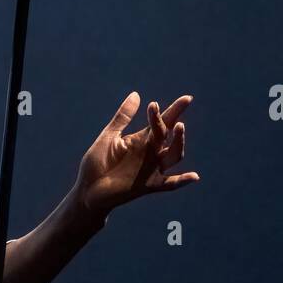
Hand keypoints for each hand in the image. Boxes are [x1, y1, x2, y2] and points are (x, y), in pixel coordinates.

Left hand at [73, 91, 199, 219]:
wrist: (88, 188)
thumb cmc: (97, 163)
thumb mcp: (109, 137)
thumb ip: (123, 117)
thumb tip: (136, 94)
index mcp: (142, 139)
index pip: (162, 122)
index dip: (175, 110)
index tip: (187, 99)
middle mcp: (151, 152)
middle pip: (168, 136)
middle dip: (171, 123)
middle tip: (172, 115)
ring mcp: (152, 169)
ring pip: (173, 156)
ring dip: (179, 143)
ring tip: (179, 127)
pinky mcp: (149, 185)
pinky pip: (170, 184)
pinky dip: (182, 181)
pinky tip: (194, 176)